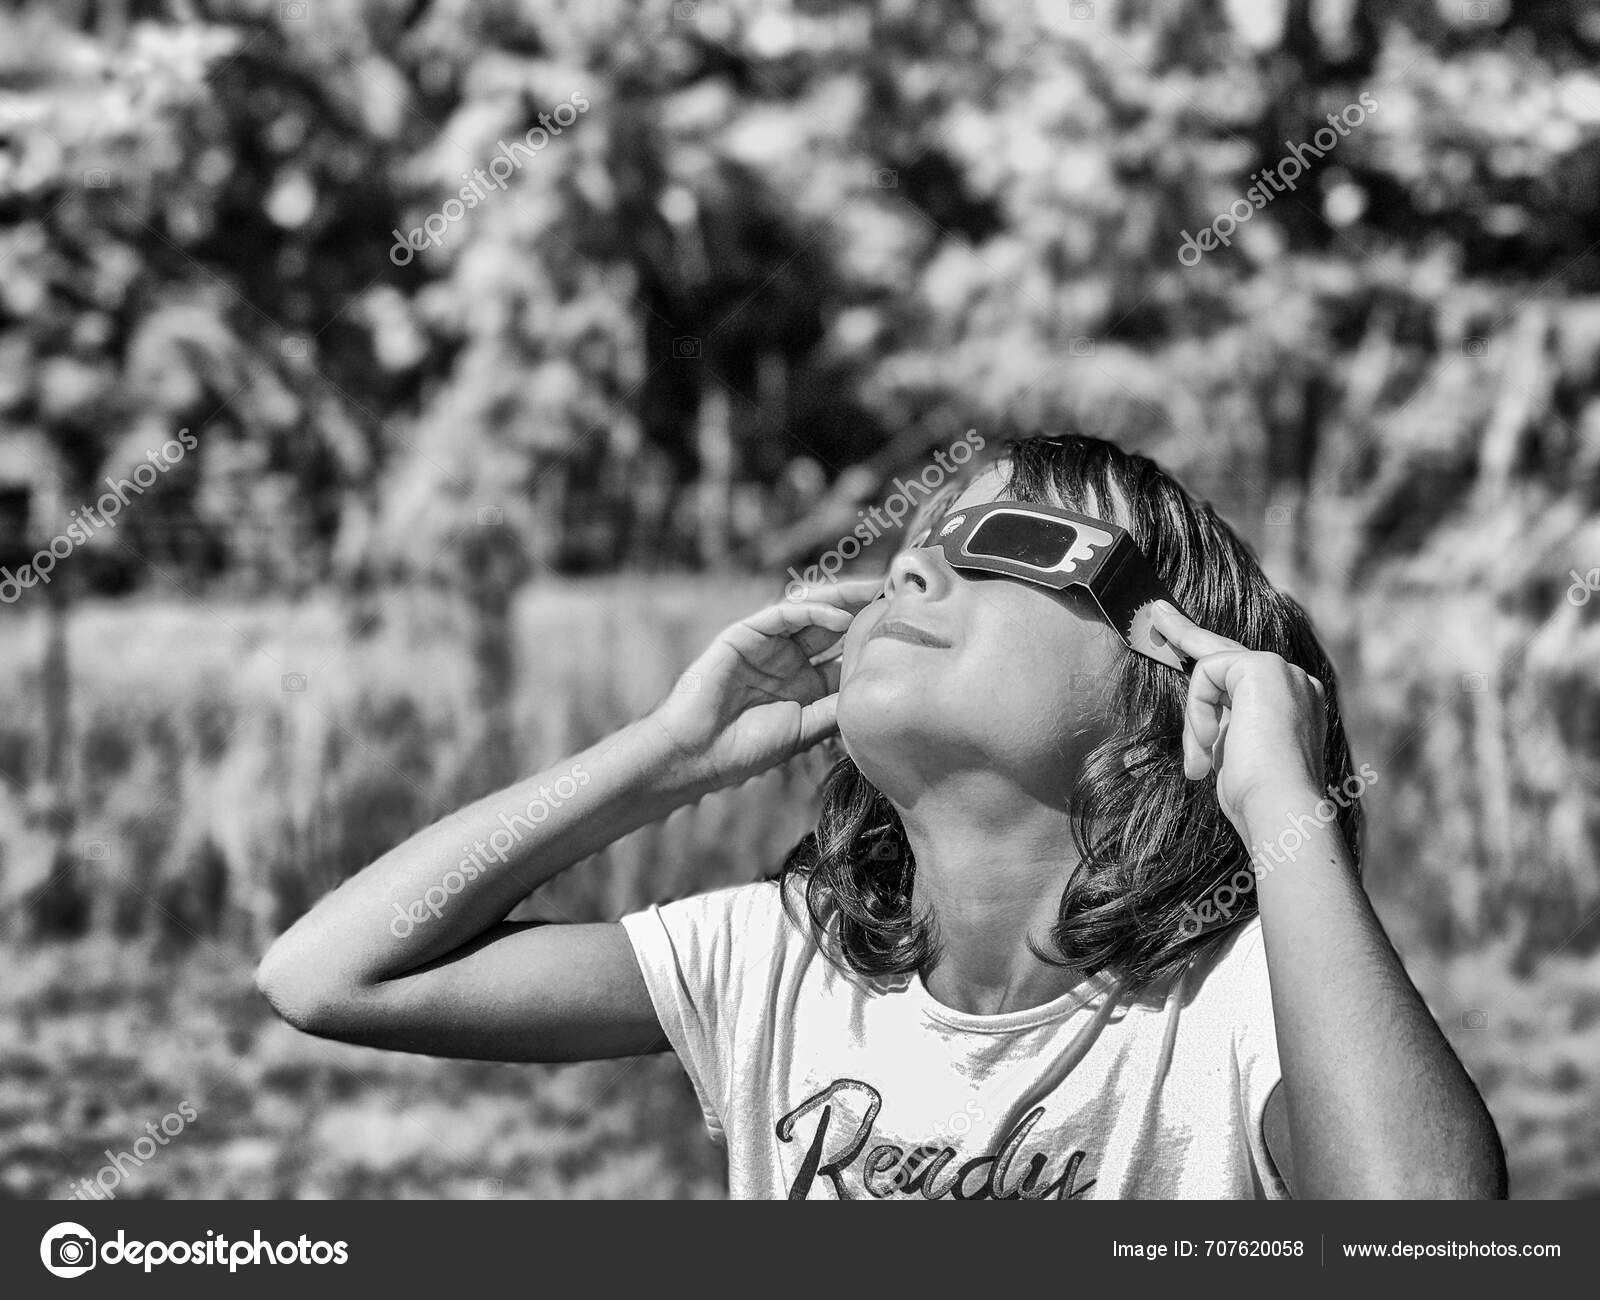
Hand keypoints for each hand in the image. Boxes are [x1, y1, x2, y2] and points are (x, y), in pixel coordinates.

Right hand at [648, 578, 881, 791]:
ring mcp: (767, 644)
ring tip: (877, 592)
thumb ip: (837, 707)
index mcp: (805, 683)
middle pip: (834, 625)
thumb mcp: (806, 729)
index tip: (908, 628)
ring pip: (810, 611)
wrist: (698, 755)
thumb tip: (878, 688)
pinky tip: (840, 617)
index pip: (845, 653)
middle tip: (900, 592)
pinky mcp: (745, 634)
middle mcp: (789, 659)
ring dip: (844, 599)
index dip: (873, 639)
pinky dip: (812, 612)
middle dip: (865, 607)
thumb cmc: (748, 750)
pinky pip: (782, 615)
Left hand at [1146, 601, 1327, 830]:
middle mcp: (1295, 681)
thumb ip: (1224, 728)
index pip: (1242, 672)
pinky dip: (1198, 711)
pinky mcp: (1261, 667)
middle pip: (1226, 652)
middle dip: (1185, 632)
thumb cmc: (1257, 798)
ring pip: (1210, 671)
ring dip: (1195, 720)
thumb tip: (1205, 726)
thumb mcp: (1235, 756)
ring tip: (1201, 761)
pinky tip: (1211, 741)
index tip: (1175, 633)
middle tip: (1155, 612)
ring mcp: (1282, 670)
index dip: (1206, 655)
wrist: (1281, 808)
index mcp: (1294, 703)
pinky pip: (1206, 673)